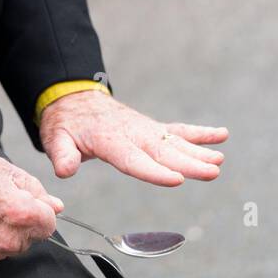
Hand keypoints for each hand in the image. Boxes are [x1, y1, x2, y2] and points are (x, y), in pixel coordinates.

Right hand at [0, 152, 62, 276]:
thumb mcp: (5, 169)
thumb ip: (35, 190)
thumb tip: (57, 206)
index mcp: (22, 214)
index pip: (48, 224)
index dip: (36, 210)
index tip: (20, 202)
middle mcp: (7, 241)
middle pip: (26, 239)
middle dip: (17, 225)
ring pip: (3, 251)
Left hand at [39, 91, 227, 184]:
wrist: (73, 97)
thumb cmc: (66, 123)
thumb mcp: (55, 138)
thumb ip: (61, 154)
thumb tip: (66, 170)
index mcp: (109, 138)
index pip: (133, 158)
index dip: (154, 171)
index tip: (176, 179)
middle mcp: (132, 132)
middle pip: (162, 151)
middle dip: (188, 163)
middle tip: (212, 171)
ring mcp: (145, 128)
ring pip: (174, 141)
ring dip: (198, 150)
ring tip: (219, 161)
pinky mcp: (151, 128)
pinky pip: (178, 130)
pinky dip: (199, 133)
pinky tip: (222, 136)